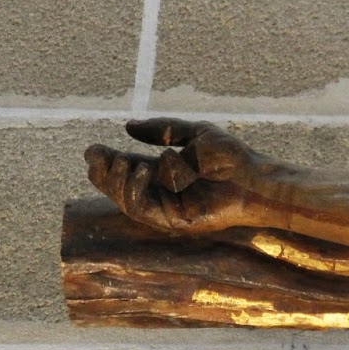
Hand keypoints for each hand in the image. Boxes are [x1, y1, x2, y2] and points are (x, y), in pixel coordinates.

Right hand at [85, 118, 265, 232]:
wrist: (255, 178)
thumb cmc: (232, 157)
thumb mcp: (194, 134)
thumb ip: (162, 131)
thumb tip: (127, 127)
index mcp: (163, 172)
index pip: (127, 167)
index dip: (107, 159)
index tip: (93, 148)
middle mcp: (162, 192)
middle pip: (120, 187)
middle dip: (104, 172)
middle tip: (96, 155)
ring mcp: (166, 209)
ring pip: (126, 201)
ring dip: (117, 181)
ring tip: (122, 160)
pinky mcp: (174, 222)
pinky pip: (143, 210)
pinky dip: (135, 191)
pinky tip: (141, 169)